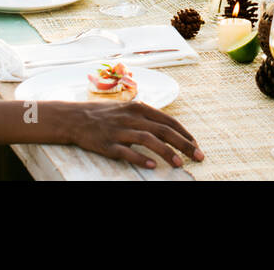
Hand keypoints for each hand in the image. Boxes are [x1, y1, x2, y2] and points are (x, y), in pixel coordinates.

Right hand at [68, 99, 203, 169]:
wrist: (75, 118)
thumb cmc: (104, 114)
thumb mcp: (127, 109)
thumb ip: (146, 116)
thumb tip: (167, 127)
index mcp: (139, 108)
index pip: (168, 121)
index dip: (184, 133)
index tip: (196, 145)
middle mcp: (131, 117)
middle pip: (163, 130)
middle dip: (184, 144)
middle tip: (198, 157)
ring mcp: (119, 131)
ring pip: (148, 140)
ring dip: (166, 152)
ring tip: (179, 164)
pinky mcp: (108, 144)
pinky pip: (126, 151)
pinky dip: (140, 158)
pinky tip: (151, 166)